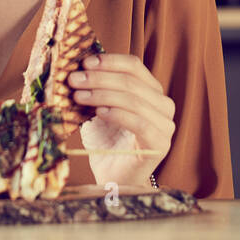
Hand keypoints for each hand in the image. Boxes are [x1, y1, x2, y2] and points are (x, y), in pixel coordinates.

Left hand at [68, 52, 174, 188]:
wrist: (114, 178)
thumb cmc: (107, 142)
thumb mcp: (98, 108)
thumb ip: (95, 89)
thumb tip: (76, 69)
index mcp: (151, 91)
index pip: (134, 66)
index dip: (109, 61)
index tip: (84, 62)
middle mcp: (163, 104)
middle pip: (131, 82)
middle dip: (99, 78)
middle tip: (74, 80)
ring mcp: (165, 124)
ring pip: (134, 100)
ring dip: (103, 94)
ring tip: (79, 96)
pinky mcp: (161, 143)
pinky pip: (139, 123)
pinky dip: (117, 114)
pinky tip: (99, 112)